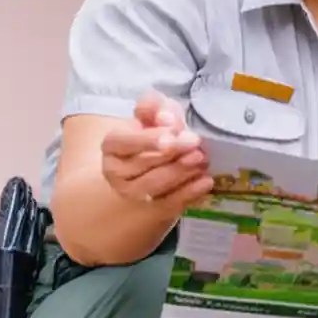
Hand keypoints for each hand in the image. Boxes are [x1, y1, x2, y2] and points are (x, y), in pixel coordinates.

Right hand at [100, 91, 212, 210]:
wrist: (149, 168)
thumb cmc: (152, 134)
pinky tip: (205, 181)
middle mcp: (116, 172)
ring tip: (202, 159)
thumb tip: (166, 118)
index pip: (126, 142)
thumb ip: (156, 107)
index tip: (171, 135)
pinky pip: (170, 204)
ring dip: (181, 171)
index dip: (148, 139)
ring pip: (156, 185)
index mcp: (112, 144)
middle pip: (145, 162)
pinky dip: (189, 193)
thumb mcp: (153, 114)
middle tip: (196, 144)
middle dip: (173, 152)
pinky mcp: (151, 210)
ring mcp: (132, 194)